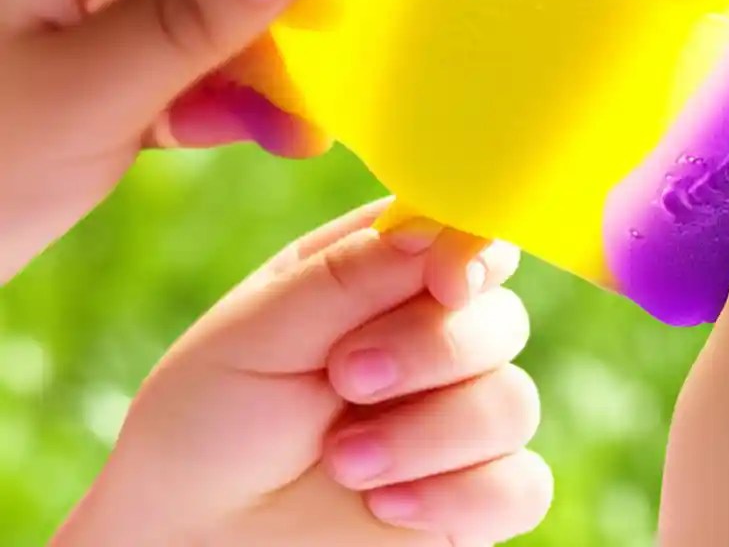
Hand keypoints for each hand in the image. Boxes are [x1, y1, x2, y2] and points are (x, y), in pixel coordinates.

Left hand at [0, 0, 323, 281]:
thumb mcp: (89, 92)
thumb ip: (195, 15)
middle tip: (336, 47)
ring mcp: (67, 8)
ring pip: (189, 2)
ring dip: (253, 57)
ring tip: (306, 115)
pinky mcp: (79, 65)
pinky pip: (167, 57)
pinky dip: (215, 93)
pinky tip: (265, 131)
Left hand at [52, 200, 551, 546]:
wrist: (190, 536)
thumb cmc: (210, 421)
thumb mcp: (258, 330)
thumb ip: (350, 273)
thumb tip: (440, 227)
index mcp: (389, 278)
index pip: (470, 240)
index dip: (475, 253)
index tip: (446, 281)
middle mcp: (437, 342)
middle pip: (503, 320)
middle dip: (431, 350)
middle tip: (347, 379)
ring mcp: (460, 422)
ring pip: (513, 404)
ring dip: (428, 435)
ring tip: (343, 462)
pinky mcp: (474, 499)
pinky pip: (523, 487)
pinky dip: (460, 496)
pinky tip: (389, 506)